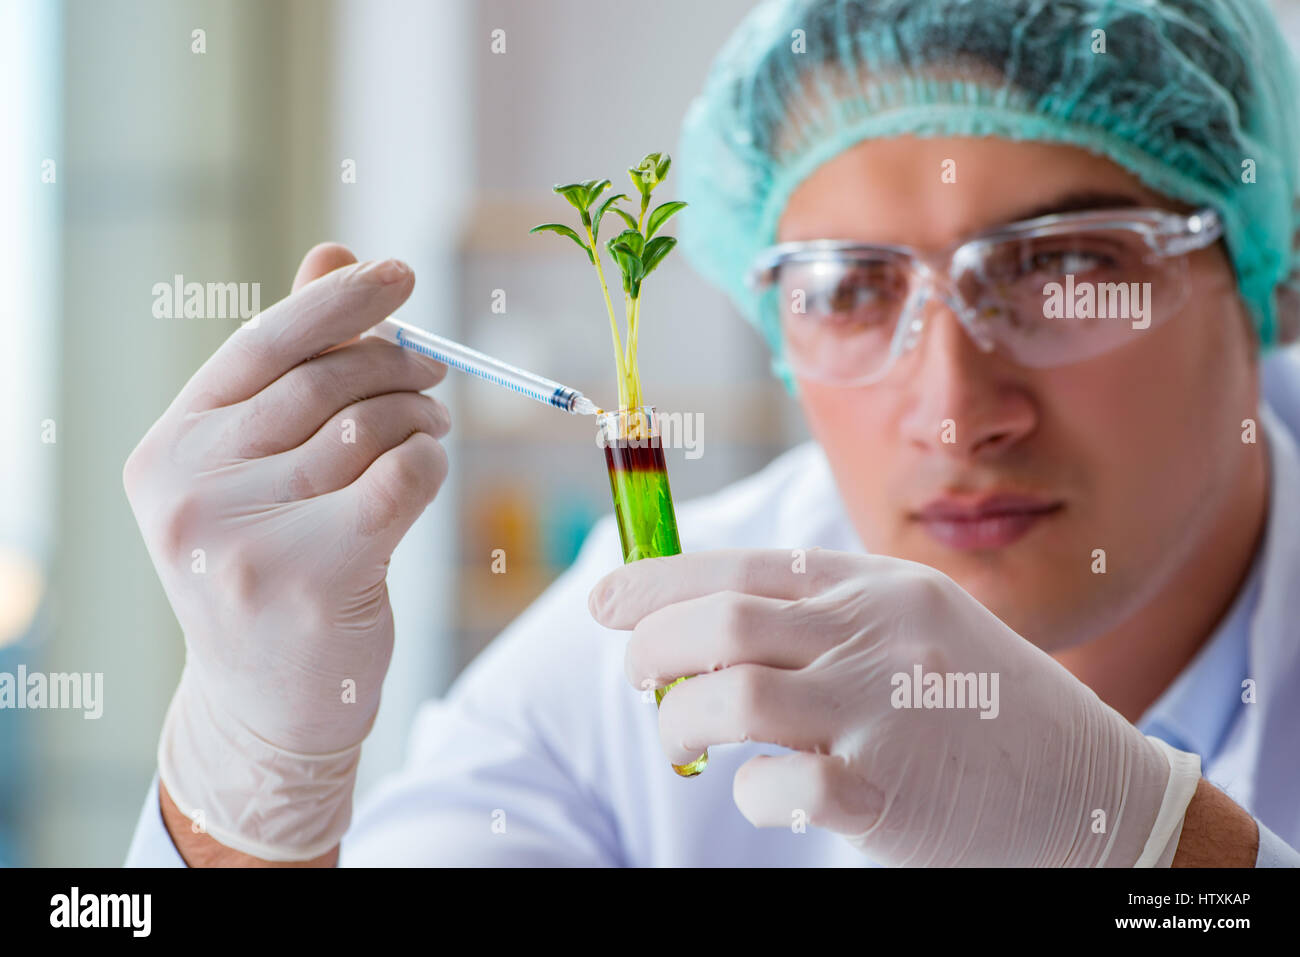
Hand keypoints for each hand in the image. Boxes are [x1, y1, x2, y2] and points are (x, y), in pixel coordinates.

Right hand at [124, 244, 450, 860]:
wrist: (266, 705)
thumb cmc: (272, 570)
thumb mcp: (258, 472)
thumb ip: (291, 370)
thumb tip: (333, 254)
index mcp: (169, 449)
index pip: (261, 345)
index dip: (338, 301)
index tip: (398, 274)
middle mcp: (191, 488)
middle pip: (322, 381)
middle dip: (396, 364)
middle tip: (434, 375)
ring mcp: (243, 535)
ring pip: (365, 426)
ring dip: (419, 414)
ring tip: (430, 428)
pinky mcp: (308, 575)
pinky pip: (399, 475)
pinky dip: (429, 459)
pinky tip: (426, 468)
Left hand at [589, 548, 1201, 866]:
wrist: (1099, 792)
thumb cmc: (986, 709)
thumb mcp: (920, 628)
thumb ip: (828, 617)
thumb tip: (709, 622)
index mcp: (880, 589)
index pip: (746, 567)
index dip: (660, 581)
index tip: (606, 601)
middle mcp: (880, 636)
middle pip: (724, 622)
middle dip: (653, 645)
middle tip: (638, 674)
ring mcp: (888, 712)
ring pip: (735, 697)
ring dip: (681, 717)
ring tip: (678, 734)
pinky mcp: (895, 794)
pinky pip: (786, 785)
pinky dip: (752, 792)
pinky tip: (764, 794)